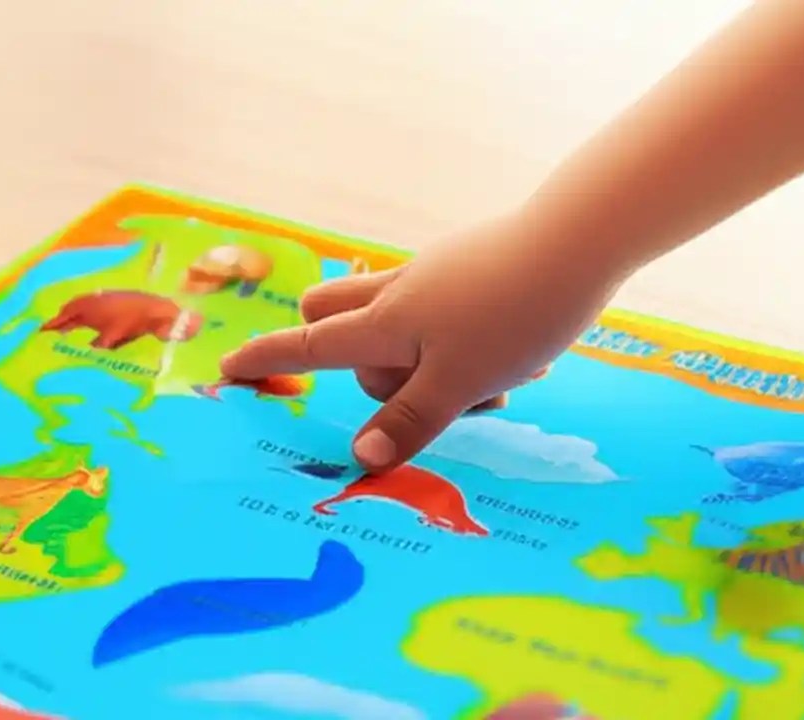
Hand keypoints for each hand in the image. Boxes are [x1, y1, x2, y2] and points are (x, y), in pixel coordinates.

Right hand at [220, 211, 627, 472]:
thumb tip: (359, 459)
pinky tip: (519, 358)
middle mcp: (397, 294)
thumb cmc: (513, 316)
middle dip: (357, 365)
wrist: (577, 241)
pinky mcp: (465, 269)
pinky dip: (463, 347)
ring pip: (392, 321)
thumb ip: (409, 422)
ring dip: (425, 365)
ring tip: (495, 385)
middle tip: (419, 395)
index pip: (309, 344)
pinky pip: (439, 315)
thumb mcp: (460, 383)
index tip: (226, 366)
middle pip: (333, 319)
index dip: (267, 359)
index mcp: (385, 323)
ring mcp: (431, 277)